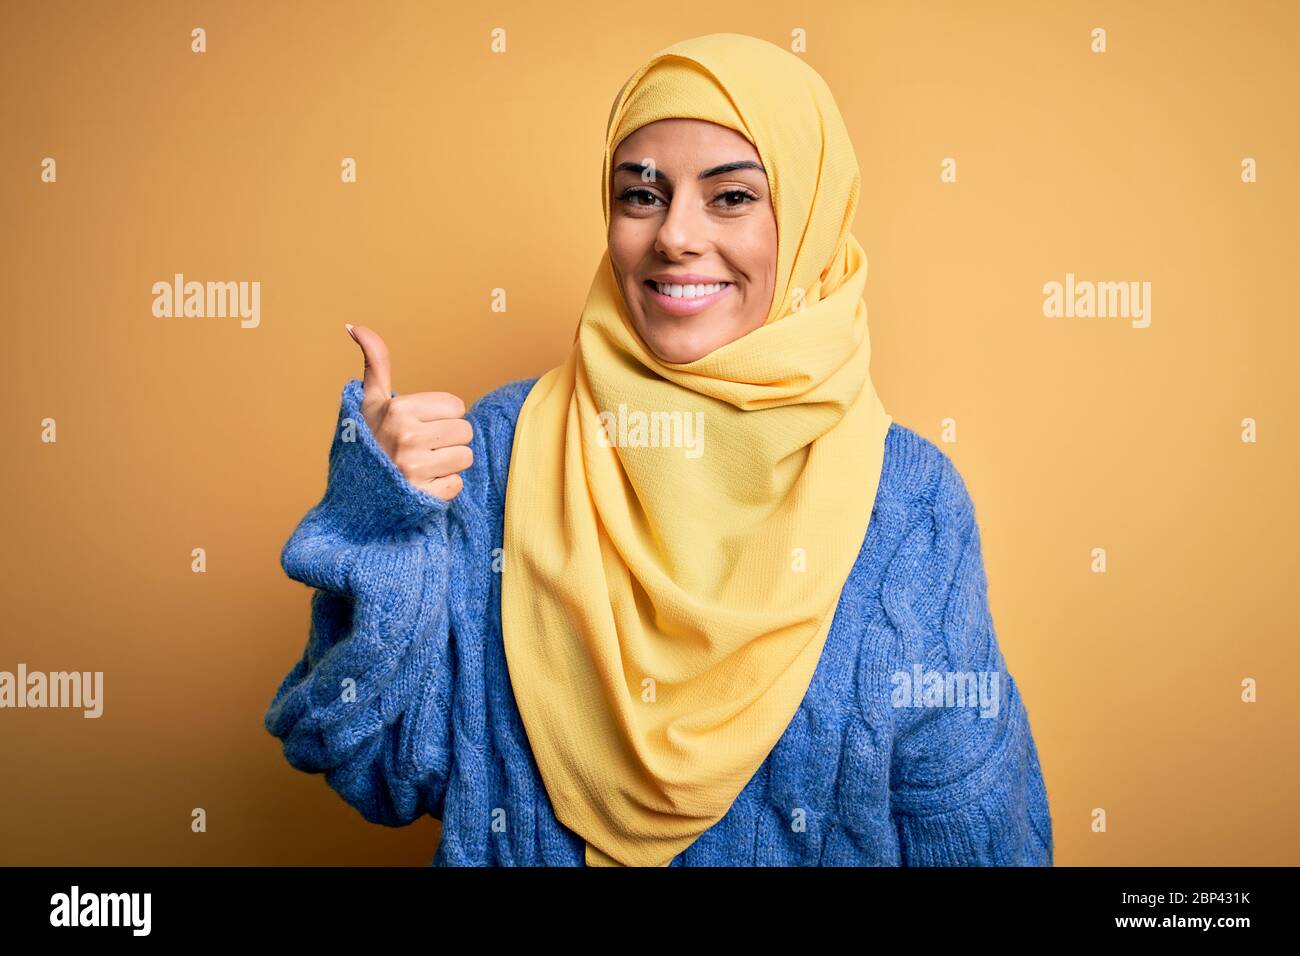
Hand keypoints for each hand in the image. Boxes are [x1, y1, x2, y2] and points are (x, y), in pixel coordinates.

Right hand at [346, 324, 472, 500]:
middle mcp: (407, 437)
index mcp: (398, 410)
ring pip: (466, 457)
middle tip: (422, 446)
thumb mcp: (370, 400)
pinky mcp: (424, 496)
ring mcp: (416, 469)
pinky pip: (457, 484)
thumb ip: (375, 362)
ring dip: (449, 463)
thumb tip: (355, 325)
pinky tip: (422, 484)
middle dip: (448, 439)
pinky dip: (443, 487)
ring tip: (423, 465)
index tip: (419, 424)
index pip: (456, 406)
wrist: (353, 494)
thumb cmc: (367, 441)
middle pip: (465, 432)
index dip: (441, 416)